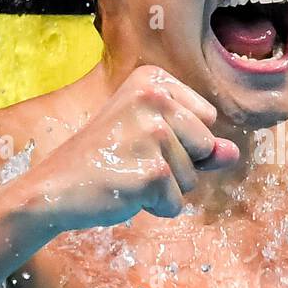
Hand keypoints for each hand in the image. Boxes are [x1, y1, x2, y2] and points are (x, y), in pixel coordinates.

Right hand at [21, 65, 240, 229]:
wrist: (54, 188)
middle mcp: (154, 98)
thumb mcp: (152, 140)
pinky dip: (155, 207)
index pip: (207, 119)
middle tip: (131, 159)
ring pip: (193, 178)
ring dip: (164, 187)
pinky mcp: (152, 172)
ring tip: (126, 173)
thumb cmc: (105, 160)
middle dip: (178, 165)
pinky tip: (124, 192)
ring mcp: (153, 134)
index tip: (138, 138)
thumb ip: (199, 144)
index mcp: (153, 80)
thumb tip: (233, 153)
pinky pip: (176, 202)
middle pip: (206, 147)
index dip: (181, 140)